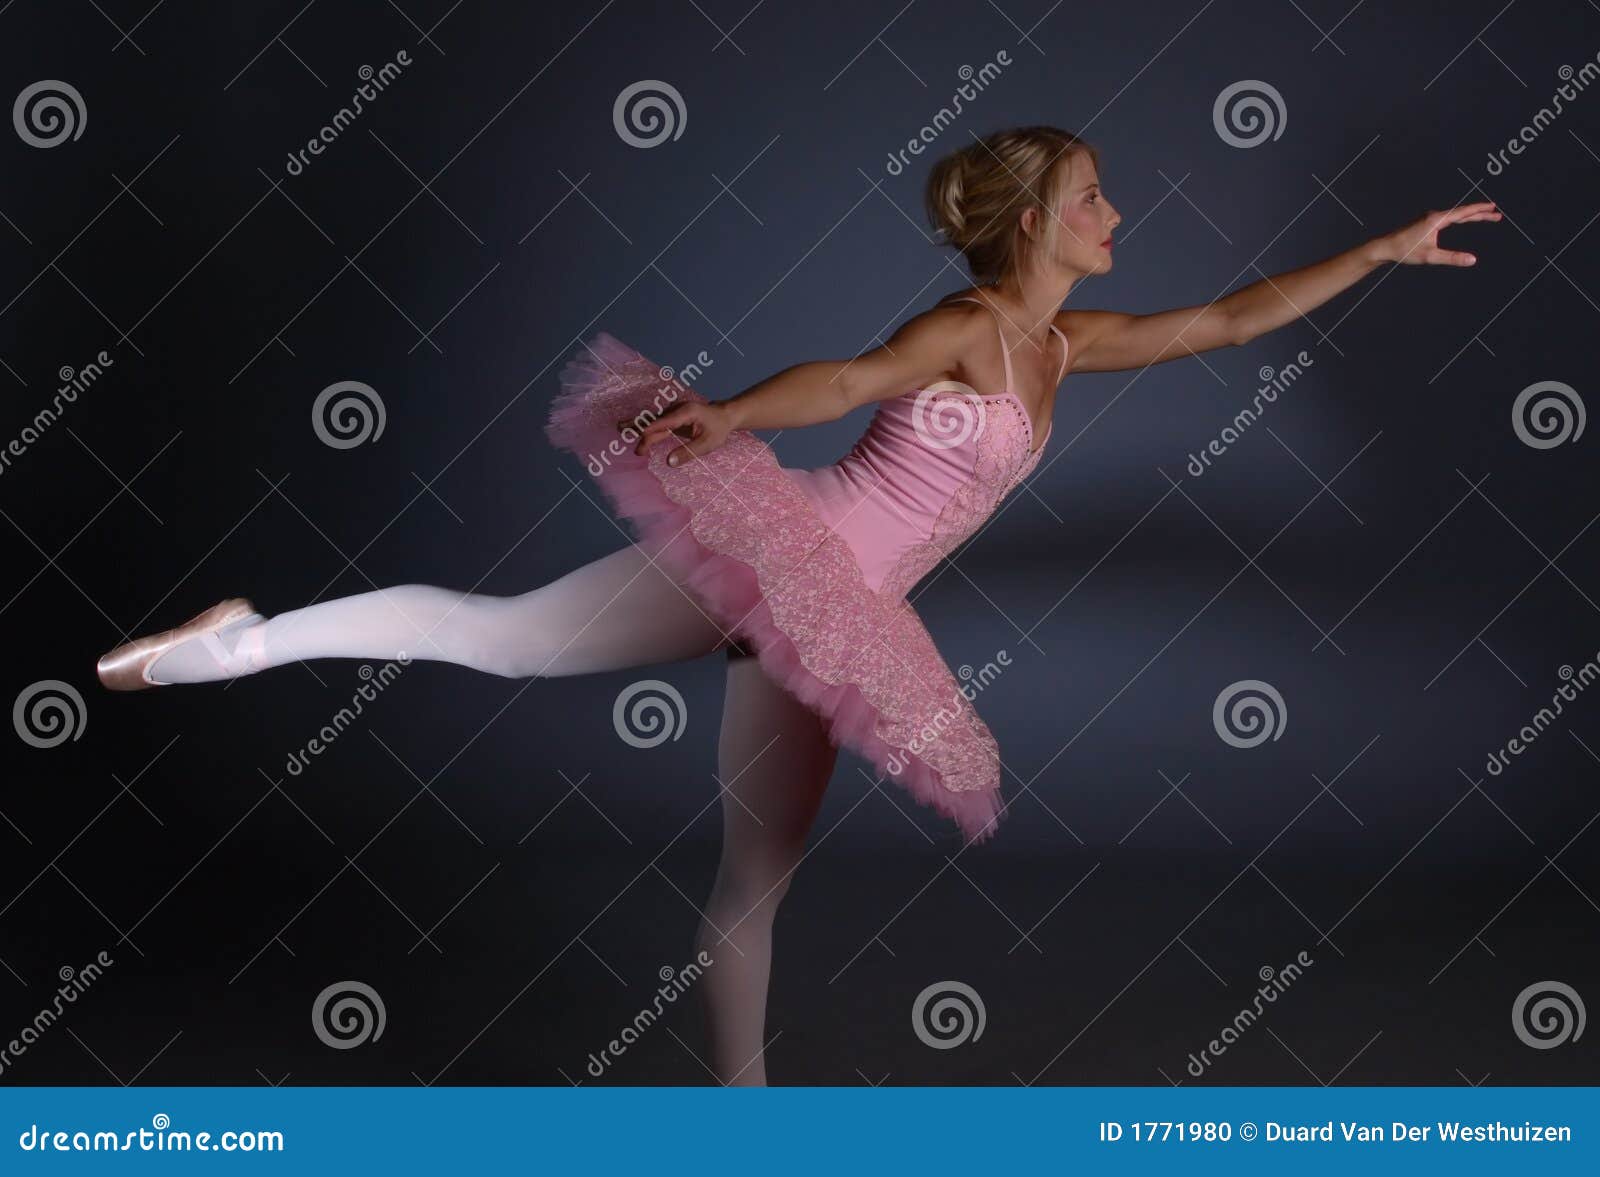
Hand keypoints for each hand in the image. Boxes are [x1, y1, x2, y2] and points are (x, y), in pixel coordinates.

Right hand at [616, 400, 733, 466]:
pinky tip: (631, 428)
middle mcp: (676, 409)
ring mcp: (673, 411)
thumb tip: (669, 462)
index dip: (651, 431)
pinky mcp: (671, 416)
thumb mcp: (708, 444)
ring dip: (637, 425)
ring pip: (652, 420)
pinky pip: (656, 422)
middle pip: (655, 420)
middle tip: (620, 429)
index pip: (665, 423)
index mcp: (686, 412)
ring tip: (619, 427)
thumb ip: (689, 452)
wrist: (724, 415)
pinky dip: (644, 427)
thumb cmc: (718, 430)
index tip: (639, 438)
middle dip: (638, 426)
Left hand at [1372, 201, 1501, 265]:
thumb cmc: (1405, 251)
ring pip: (1455, 215)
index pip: (1463, 213)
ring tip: (1485, 216)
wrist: (1384, 247)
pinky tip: (1463, 220)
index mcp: (1436, 220)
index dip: (1480, 210)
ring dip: (1471, 215)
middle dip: (1480, 213)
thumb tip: (1473, 260)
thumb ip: (1452, 258)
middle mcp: (1434, 215)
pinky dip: (1460, 218)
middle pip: (1462, 212)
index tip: (1494, 208)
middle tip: (1497, 214)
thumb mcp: (1430, 257)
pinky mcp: (1425, 222)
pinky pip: (1448, 218)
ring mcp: (1429, 217)